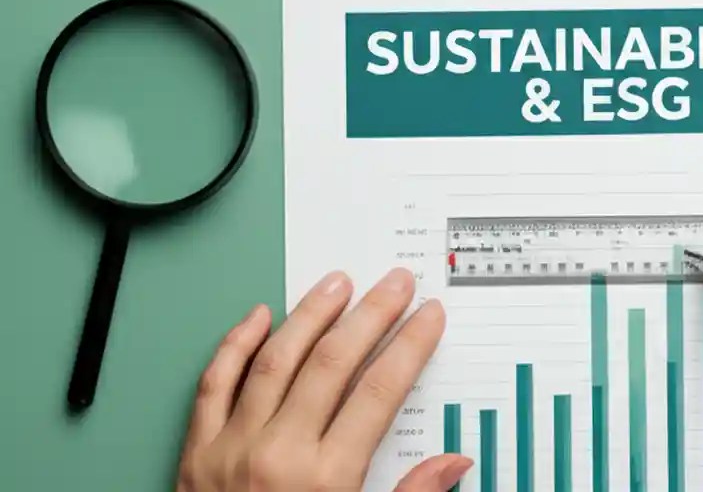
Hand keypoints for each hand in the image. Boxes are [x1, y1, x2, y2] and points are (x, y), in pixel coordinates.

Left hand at [177, 268, 471, 491]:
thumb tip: (454, 463)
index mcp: (325, 479)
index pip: (379, 392)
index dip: (409, 346)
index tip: (428, 317)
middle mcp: (278, 454)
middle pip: (333, 363)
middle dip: (370, 315)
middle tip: (394, 283)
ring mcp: (232, 448)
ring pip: (275, 360)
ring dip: (310, 315)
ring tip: (336, 283)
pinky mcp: (195, 452)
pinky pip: (213, 383)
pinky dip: (235, 345)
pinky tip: (257, 316)